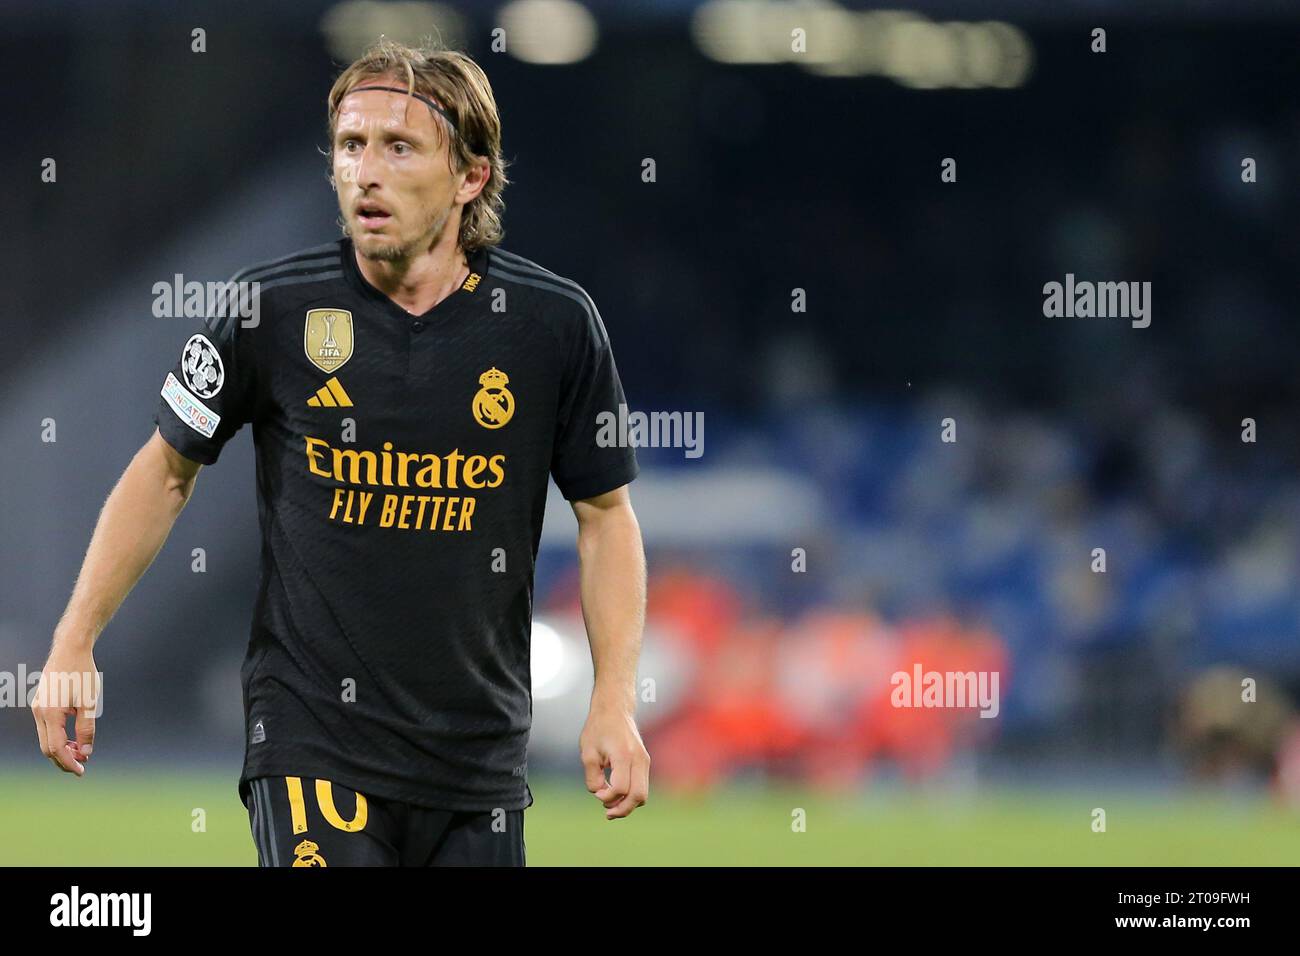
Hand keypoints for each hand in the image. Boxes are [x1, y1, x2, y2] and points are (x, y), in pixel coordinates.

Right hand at [31, 645, 99, 775]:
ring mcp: (37, 707)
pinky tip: (73, 738)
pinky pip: (46, 727)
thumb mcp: (90, 702)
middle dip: (64, 759)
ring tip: (80, 752)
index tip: (82, 771)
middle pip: (47, 747)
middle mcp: (39, 712)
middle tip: (82, 766)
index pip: (56, 749)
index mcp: (51, 713)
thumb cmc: (82, 673)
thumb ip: (87, 729)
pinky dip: (57, 737)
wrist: (70, 648)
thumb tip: (85, 753)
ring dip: (61, 748)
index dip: (69, 763)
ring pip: (45, 738)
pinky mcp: (40, 703)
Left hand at [579, 701, 649, 819]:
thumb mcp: (588, 753)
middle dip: (623, 809)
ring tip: (611, 806)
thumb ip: (593, 778)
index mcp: (623, 755)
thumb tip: (601, 795)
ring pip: (643, 794)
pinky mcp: (645, 762)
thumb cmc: (598, 729)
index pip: (621, 788)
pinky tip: (617, 795)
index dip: (607, 797)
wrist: (615, 709)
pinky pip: (642, 786)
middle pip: (638, 796)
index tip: (596, 792)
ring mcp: (645, 761)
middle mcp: (639, 759)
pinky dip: (631, 796)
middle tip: (607, 813)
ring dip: (628, 804)